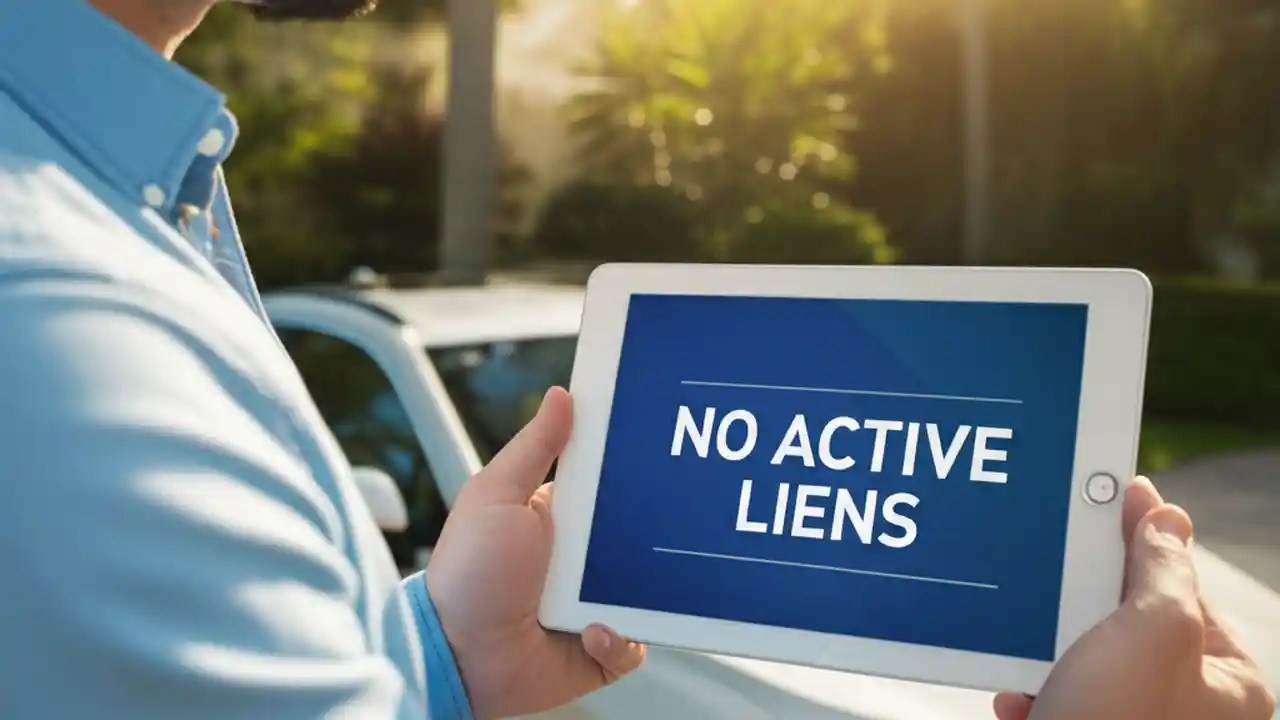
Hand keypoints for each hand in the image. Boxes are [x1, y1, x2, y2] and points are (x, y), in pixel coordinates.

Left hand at [425, 387, 645, 718]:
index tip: (660, 456)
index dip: (634, 473)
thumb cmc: (467, 576)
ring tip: (618, 590)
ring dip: (641, 590)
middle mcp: (581, 561)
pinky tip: (592, 631)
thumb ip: (534, 447)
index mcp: (558, 518)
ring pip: (648, 588)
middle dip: (652, 533)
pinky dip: (620, 638)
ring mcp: (594, 605)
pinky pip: (636, 641)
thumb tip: (564, 394)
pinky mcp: (601, 650)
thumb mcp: (496, 497)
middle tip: (658, 528)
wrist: (458, 660)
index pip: (610, 486)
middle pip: (639, 535)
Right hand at [994, 477, 1274, 719]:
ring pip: (1087, 661)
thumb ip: (1162, 570)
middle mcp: (1186, 707)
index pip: (1185, 585)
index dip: (1147, 534)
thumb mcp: (1151, 632)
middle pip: (1132, 620)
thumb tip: (1166, 519)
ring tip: (1030, 643)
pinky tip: (1017, 700)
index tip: (1110, 489)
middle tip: (1053, 559)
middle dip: (1084, 595)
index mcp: (1225, 681)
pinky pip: (1059, 702)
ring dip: (1050, 648)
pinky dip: (1033, 696)